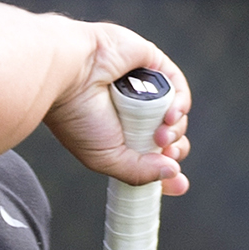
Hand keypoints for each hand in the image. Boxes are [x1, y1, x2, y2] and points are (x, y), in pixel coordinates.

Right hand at [42, 22, 191, 194]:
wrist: (67, 76)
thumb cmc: (75, 116)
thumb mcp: (106, 158)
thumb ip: (139, 172)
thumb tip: (173, 171)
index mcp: (117, 135)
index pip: (151, 156)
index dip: (168, 170)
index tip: (179, 185)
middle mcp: (131, 112)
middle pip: (169, 135)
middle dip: (174, 149)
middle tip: (166, 154)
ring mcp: (141, 88)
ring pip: (175, 114)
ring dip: (176, 129)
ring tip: (161, 135)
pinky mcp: (151, 63)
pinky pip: (177, 86)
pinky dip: (181, 104)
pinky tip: (170, 116)